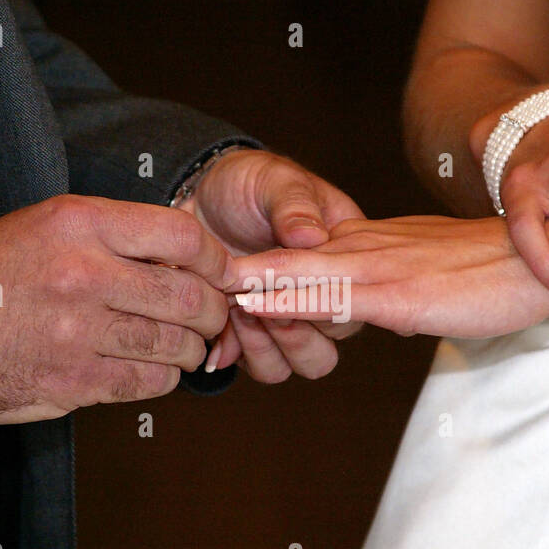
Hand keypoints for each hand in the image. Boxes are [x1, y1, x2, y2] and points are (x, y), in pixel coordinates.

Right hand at [0, 194, 233, 422]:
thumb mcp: (43, 226)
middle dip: (213, 312)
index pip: (182, 235)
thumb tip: (187, 256)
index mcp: (78, 224)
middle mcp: (82, 274)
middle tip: (212, 317)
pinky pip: (146, 383)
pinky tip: (151, 369)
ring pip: (174, 345)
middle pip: (188, 296)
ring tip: (184, 346)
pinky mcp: (72, 382)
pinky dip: (161, 378)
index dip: (216, 259)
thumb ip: (112, 235)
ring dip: (190, 350)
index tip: (222, 272)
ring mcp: (77, 332)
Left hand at [179, 149, 365, 380]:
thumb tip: (311, 236)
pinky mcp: (250, 334)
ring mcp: (285, 322)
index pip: (345, 305)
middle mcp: (318, 300)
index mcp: (340, 263)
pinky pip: (254, 365)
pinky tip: (217, 334)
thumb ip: (293, 207)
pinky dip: (234, 354)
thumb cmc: (249, 182)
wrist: (203, 192)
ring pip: (291, 367)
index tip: (273, 285)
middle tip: (252, 305)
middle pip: (325, 352)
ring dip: (264, 350)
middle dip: (291, 338)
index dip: (313, 304)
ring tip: (235, 312)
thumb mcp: (275, 181)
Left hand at [228, 216, 548, 338]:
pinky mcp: (398, 294)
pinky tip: (258, 304)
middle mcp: (369, 246)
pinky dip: (289, 297)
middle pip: (290, 255)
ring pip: (300, 271)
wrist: (546, 256)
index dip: (261, 264)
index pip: (305, 250)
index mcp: (374, 242)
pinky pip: (332, 295)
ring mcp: (381, 267)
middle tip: (195, 276)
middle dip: (241, 269)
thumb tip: (376, 310)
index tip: (219, 277)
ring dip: (252, 283)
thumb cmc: (495, 270)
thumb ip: (394, 287)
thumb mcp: (429, 274)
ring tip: (207, 288)